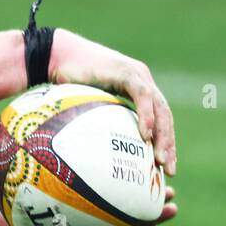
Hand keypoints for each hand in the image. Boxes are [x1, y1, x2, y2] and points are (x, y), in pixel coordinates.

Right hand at [48, 29, 176, 175]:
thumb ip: (100, 123)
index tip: (164, 167)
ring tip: (160, 159)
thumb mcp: (89, 105)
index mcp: (138, 88)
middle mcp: (142, 81)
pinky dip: (147, 116)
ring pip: (159, 108)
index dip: (165, 142)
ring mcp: (137, 75)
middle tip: (169, 170)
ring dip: (162, 135)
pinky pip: (142, 96)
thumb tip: (94, 154)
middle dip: (169, 144)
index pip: (160, 118)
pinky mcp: (126, 71)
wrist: (56, 56)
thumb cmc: (66, 82)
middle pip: (165, 115)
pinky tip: (145, 136)